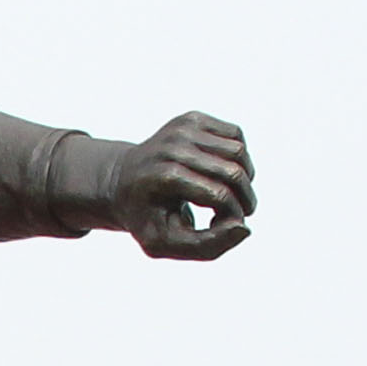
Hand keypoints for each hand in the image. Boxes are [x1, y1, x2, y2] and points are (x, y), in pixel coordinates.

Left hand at [110, 111, 253, 260]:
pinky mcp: (191, 118)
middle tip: (236, 214)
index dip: (233, 217)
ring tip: (229, 195)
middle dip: (244, 200)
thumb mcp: (165, 245)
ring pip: (239, 151)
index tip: (223, 228)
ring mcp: (182, 128)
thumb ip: (207, 247)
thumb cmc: (146, 218)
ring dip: (244, 179)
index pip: (220, 196)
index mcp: (164, 176)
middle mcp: (173, 147)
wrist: (121, 183)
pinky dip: (238, 158)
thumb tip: (244, 229)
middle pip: (234, 172)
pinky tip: (221, 174)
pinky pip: (235, 136)